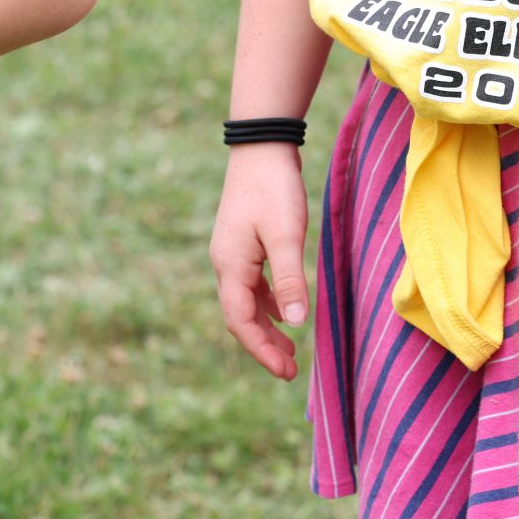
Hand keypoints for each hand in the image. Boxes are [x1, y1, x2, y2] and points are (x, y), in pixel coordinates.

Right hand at [210, 143, 312, 379]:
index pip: (240, 321)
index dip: (261, 350)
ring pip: (245, 302)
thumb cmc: (274, 188)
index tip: (284, 373)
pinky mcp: (242, 242)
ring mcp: (232, 252)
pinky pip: (251, 285)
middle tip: (289, 371)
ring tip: (289, 350)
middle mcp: (225, 263)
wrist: (261, 145)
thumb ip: (289, 280)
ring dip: (265, 328)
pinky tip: (284, 312)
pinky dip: (267, 304)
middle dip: (263, 346)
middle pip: (240, 316)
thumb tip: (294, 324)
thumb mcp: (286, 235)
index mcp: (230, 265)